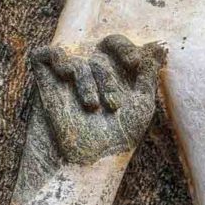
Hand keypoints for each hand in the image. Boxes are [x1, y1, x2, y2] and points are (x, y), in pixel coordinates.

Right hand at [30, 34, 165, 164]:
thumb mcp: (142, 103)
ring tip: (92, 107)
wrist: (89, 160)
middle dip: (108, 77)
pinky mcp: (45, 82)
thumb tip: (159, 45)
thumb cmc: (119, 136)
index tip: (135, 63)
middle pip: (98, 55)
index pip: (115, 43)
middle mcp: (89, 71)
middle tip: (114, 105)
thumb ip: (149, 74)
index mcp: (111, 71)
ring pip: (77, 59)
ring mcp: (66, 76)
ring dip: (87, 81)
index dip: (125, 48)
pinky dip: (56, 57)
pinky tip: (66, 72)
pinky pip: (45, 54)